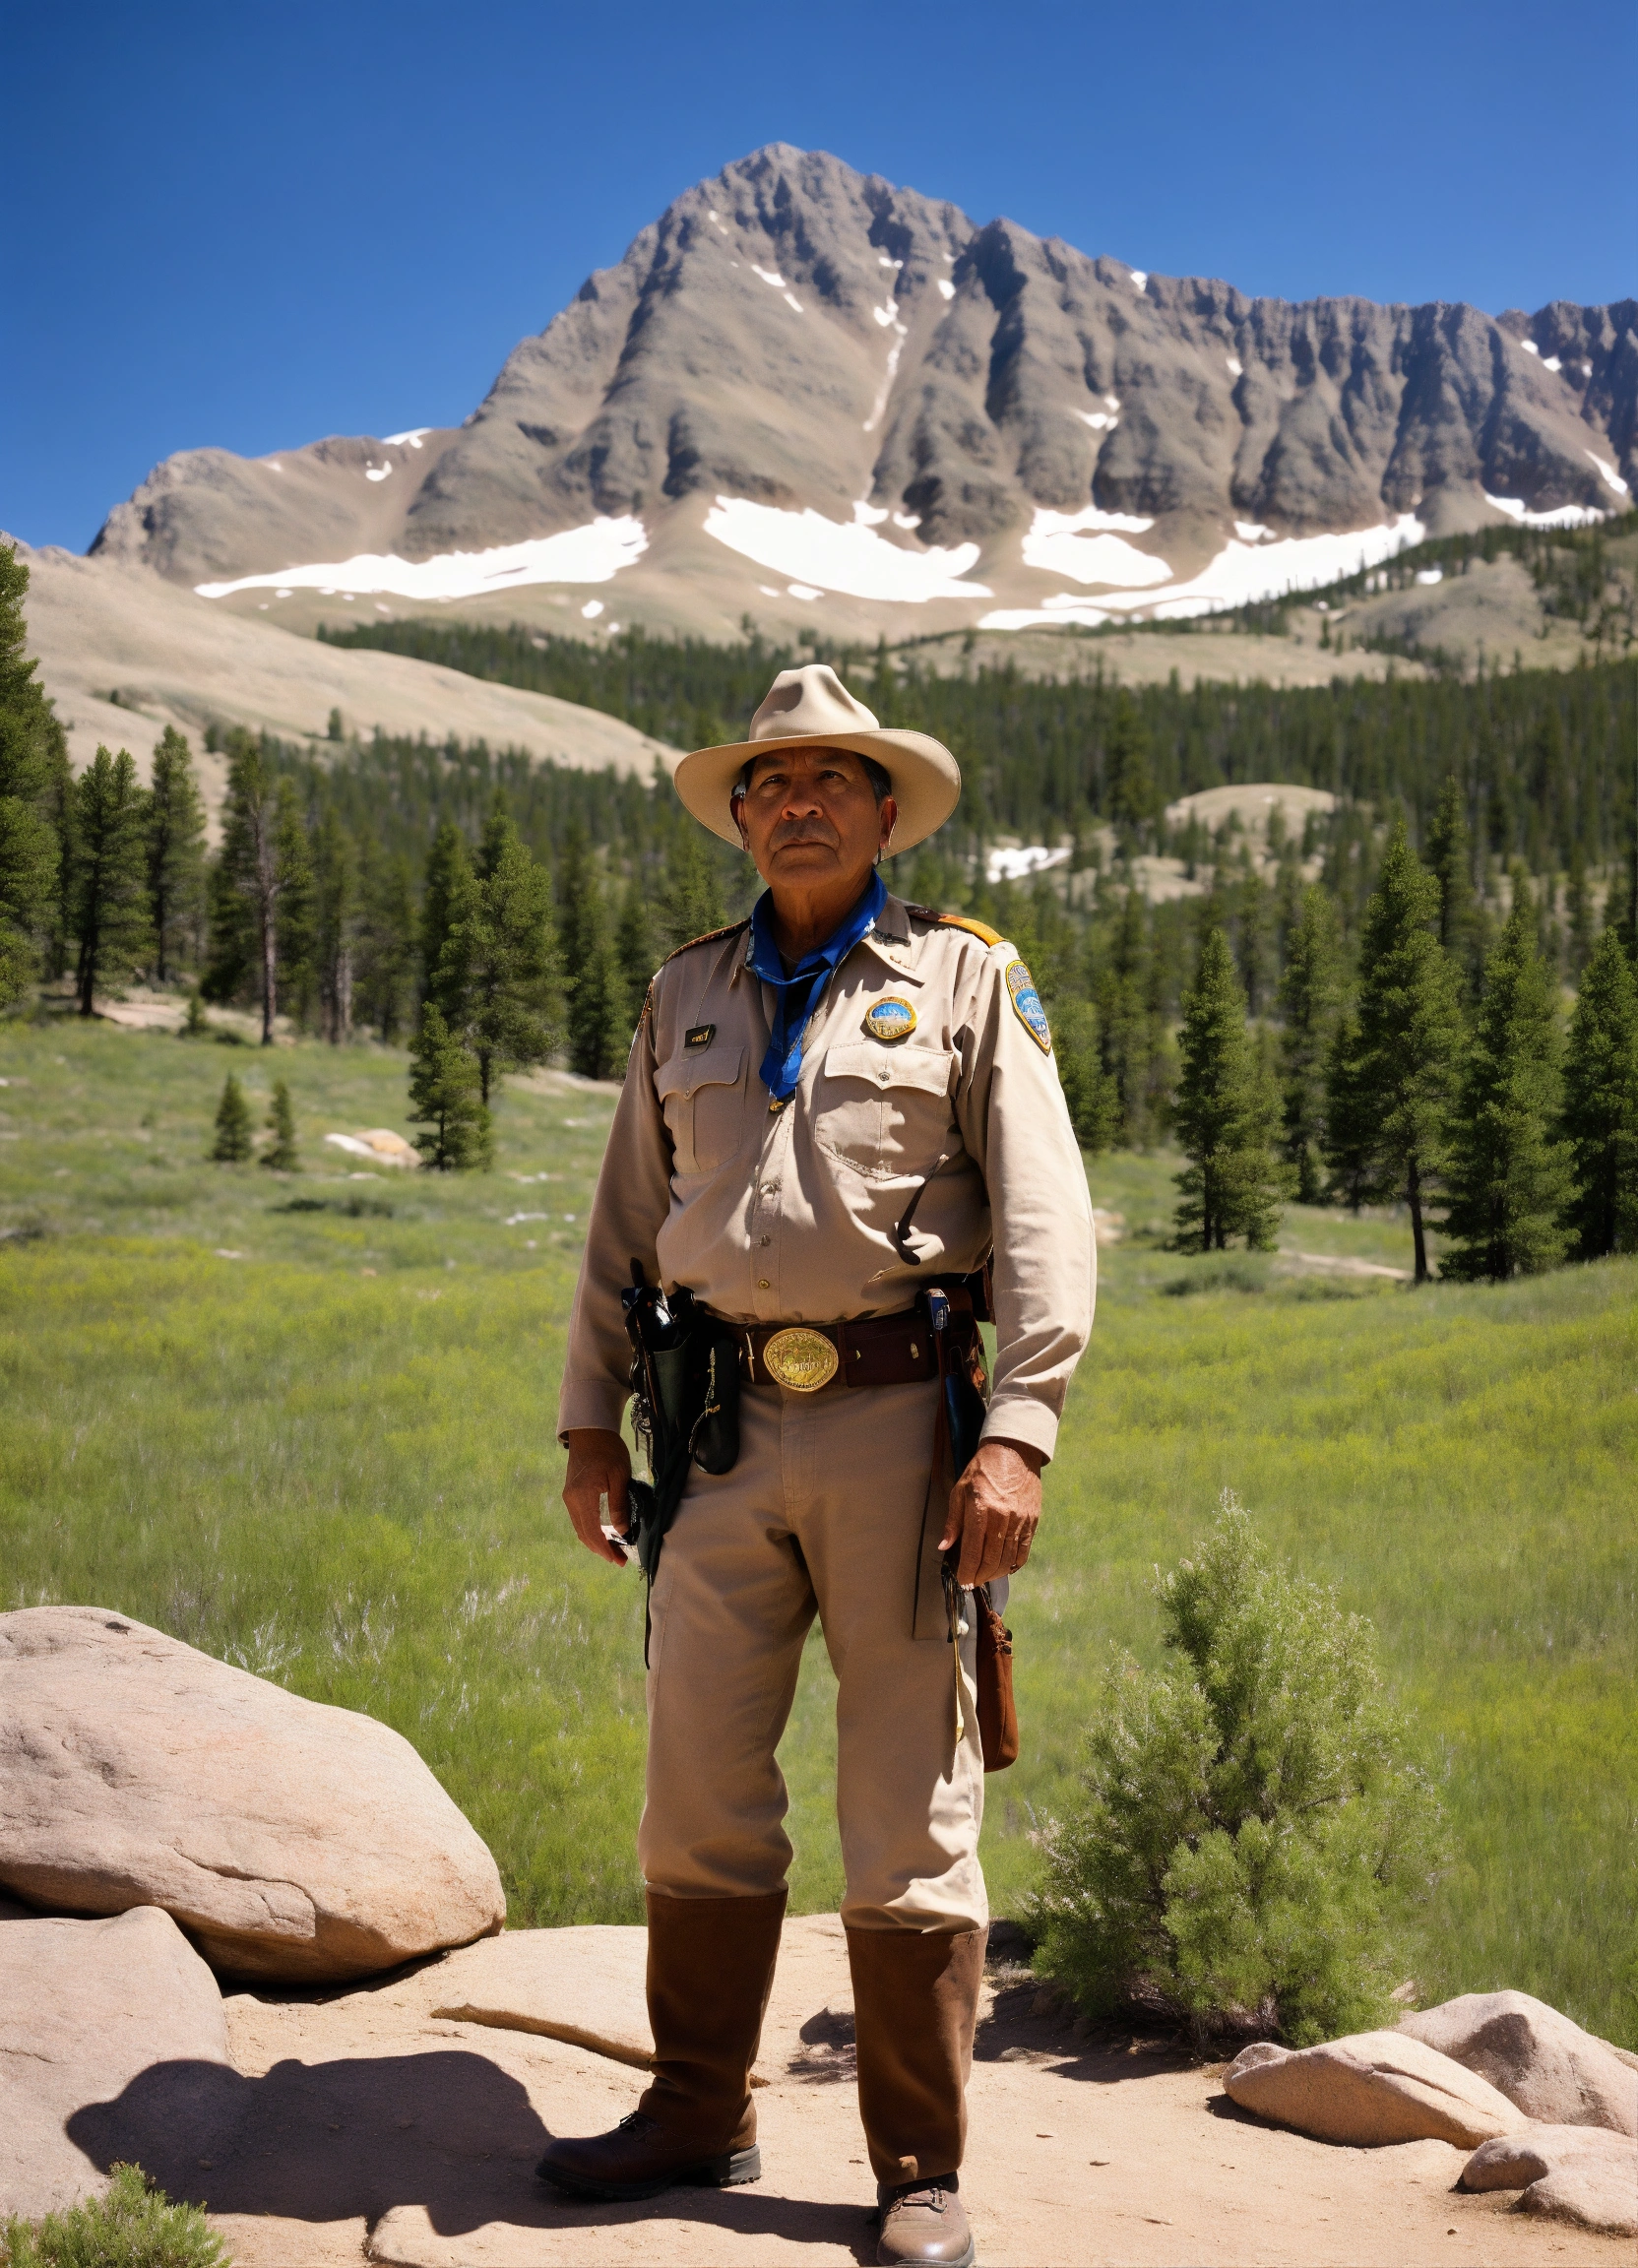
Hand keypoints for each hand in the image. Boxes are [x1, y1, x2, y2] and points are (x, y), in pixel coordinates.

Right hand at [562, 1428, 632, 1567]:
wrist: (590, 1431)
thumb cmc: (608, 1449)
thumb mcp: (619, 1476)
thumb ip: (619, 1505)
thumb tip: (622, 1531)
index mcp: (583, 1496)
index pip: (592, 1532)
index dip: (605, 1549)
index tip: (619, 1560)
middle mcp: (571, 1500)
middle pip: (584, 1534)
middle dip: (601, 1550)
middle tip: (620, 1559)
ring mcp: (569, 1497)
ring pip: (581, 1528)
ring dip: (596, 1541)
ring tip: (615, 1550)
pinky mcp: (571, 1494)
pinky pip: (580, 1519)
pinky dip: (591, 1530)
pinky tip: (605, 1534)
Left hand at [940, 1437, 1043, 1588]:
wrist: (1013, 1451)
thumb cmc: (982, 1470)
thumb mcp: (960, 1490)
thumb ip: (953, 1521)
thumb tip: (945, 1547)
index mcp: (980, 1509)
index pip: (972, 1551)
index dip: (966, 1571)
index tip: (962, 1581)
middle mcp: (1001, 1518)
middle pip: (991, 1560)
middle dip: (980, 1576)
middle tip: (972, 1582)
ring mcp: (1019, 1520)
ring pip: (1008, 1559)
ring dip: (995, 1573)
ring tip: (985, 1576)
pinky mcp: (1032, 1521)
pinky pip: (1024, 1551)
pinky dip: (1014, 1565)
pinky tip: (1004, 1568)